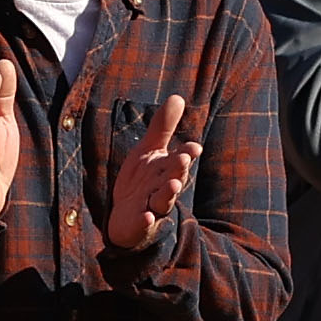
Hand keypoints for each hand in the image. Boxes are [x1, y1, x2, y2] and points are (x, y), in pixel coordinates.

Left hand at [108, 95, 202, 248]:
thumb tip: (178, 97)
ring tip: (172, 186)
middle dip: (180, 169)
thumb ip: (164, 127)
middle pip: (176, 177)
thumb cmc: (142, 181)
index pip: (181, 158)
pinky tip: (145, 216)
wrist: (127, 216)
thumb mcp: (150, 150)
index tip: (194, 147)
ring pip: (164, 200)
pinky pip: (145, 223)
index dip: (187, 153)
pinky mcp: (140, 223)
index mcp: (168, 168)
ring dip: (169, 193)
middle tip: (183, 158)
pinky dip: (146, 220)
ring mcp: (153, 205)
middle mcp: (164, 186)